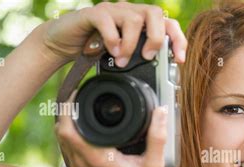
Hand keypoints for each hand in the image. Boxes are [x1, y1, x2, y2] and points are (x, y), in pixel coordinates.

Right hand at [41, 2, 186, 64]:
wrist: (63, 43)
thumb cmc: (96, 51)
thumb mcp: (124, 58)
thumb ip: (140, 60)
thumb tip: (163, 77)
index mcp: (142, 22)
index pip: (168, 23)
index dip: (178, 40)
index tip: (180, 60)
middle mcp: (130, 12)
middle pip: (155, 13)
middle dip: (156, 38)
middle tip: (148, 57)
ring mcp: (112, 10)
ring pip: (133, 18)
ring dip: (131, 44)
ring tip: (122, 61)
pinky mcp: (93, 13)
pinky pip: (108, 20)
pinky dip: (112, 39)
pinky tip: (110, 51)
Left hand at [55, 92, 167, 166]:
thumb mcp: (154, 165)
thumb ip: (158, 138)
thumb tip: (161, 112)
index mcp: (97, 158)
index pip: (68, 129)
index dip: (68, 108)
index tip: (78, 94)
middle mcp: (83, 163)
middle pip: (61, 130)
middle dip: (67, 111)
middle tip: (81, 96)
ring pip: (62, 139)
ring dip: (67, 122)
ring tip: (81, 108)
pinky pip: (67, 147)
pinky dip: (71, 134)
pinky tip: (84, 127)